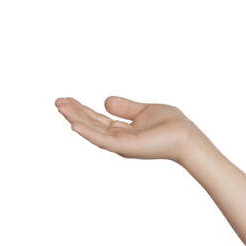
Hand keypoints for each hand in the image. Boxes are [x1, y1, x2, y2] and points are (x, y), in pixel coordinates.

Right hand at [54, 95, 202, 163]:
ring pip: (92, 131)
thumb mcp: (144, 110)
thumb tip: (105, 100)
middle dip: (74, 113)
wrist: (188, 137)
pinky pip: (102, 140)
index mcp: (123, 130)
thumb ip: (125, 107)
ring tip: (60, 107)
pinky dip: (87, 132)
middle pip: (91, 125)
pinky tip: (73, 124)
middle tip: (57, 102)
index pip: (97, 119)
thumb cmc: (172, 125)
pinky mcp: (126, 146)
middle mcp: (119, 139)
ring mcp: (121, 144)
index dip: (81, 110)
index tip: (66, 99)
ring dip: (75, 119)